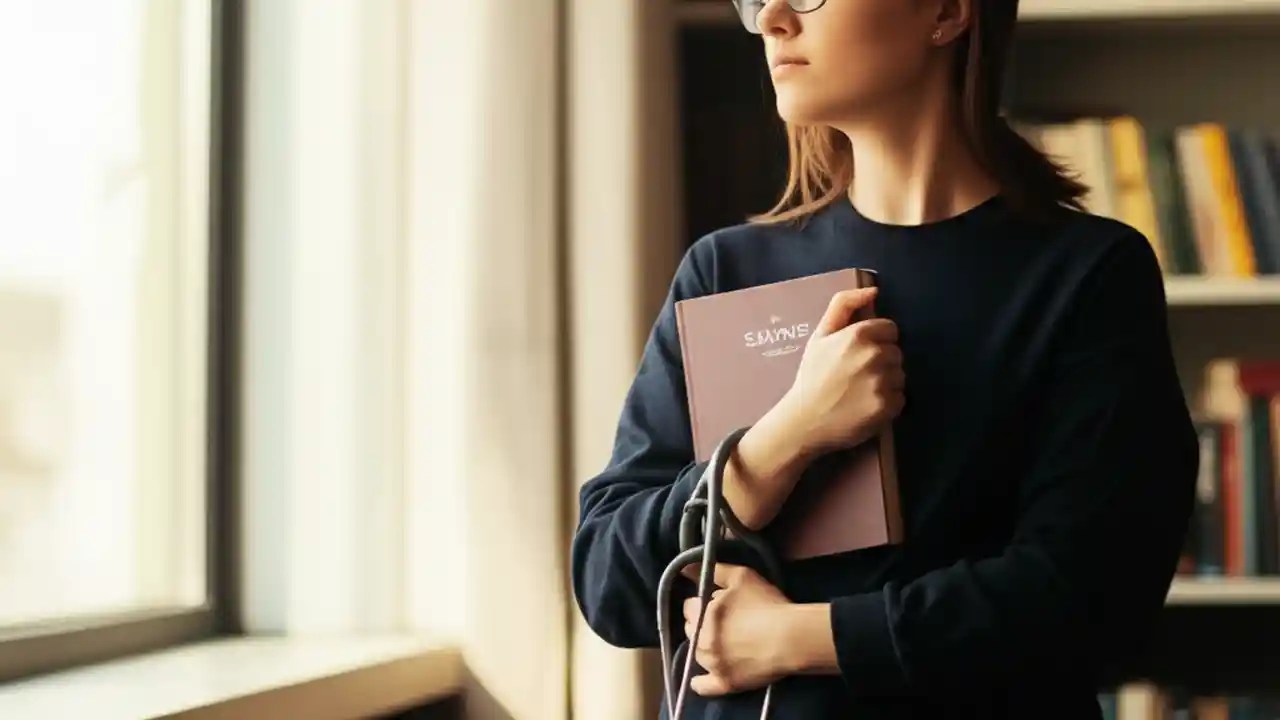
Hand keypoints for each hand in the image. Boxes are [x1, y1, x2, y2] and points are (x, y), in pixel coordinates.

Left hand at [678, 563, 794, 696]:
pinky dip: (701, 681)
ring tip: (726, 642)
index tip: (718, 603)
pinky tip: (706, 674)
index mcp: (701, 614)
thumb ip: (714, 570)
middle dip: (702, 623)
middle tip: (726, 621)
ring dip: (705, 647)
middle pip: (691, 629)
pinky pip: (702, 686)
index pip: (689, 606)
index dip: (703, 602)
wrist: (790, 638)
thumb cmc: (766, 604)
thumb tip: (686, 568)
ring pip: (697, 654)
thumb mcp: (741, 577)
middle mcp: (699, 641)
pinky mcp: (724, 683)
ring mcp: (711, 665)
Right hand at [782, 287, 904, 458]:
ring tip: (861, 393)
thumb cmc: (812, 376)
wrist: (804, 421)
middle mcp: (874, 355)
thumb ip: (843, 305)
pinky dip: (888, 404)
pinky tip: (867, 406)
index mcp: (858, 334)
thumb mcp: (820, 335)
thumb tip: (873, 291)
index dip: (876, 341)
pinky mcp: (888, 407)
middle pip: (896, 353)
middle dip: (882, 362)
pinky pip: (900, 398)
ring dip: (886, 383)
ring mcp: (882, 382)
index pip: (889, 329)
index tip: (859, 355)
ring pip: (900, 376)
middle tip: (857, 376)